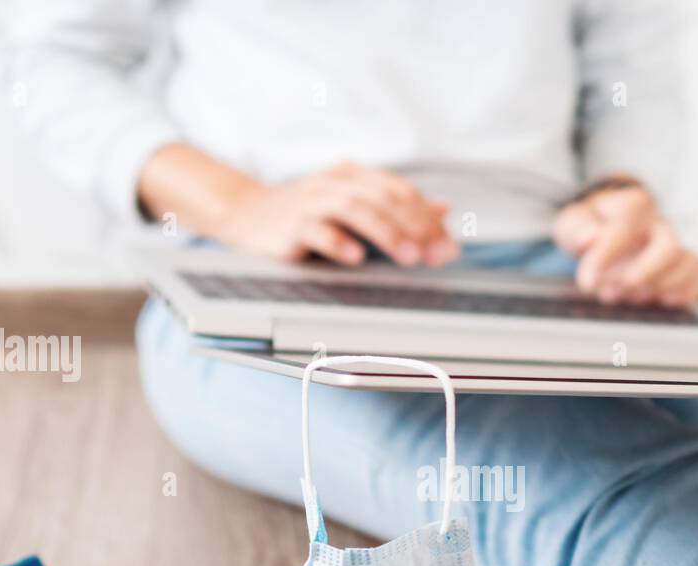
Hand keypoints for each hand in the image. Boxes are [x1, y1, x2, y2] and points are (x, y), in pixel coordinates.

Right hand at [216, 161, 459, 266]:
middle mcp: (335, 183)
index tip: (448, 247)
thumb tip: (445, 208)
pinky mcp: (290, 225)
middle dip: (414, 227)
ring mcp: (311, 202)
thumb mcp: (356, 203)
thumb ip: (399, 207)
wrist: (248, 213)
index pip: (400, 192)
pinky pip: (316, 231)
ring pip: (354, 210)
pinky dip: (338, 242)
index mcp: (355, 176)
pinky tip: (356, 257)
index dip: (427, 218)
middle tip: (434, 255)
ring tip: (408, 257)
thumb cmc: (309, 211)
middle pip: (383, 198)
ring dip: (386, 233)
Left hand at [553, 182, 697, 306]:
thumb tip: (590, 237)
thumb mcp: (573, 222)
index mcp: (633, 207)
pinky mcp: (684, 266)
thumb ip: (578, 228)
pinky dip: (684, 292)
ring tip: (634, 297)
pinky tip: (662, 301)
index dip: (607, 256)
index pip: (626, 226)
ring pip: (687, 263)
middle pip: (669, 246)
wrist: (607, 227)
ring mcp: (675, 246)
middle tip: (613, 292)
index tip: (588, 280)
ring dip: (660, 286)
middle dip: (642, 274)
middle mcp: (659, 225)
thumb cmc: (591, 226)